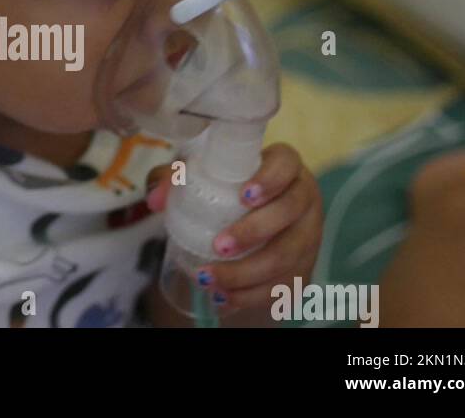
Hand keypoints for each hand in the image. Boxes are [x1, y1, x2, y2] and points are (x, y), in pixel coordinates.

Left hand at [145, 142, 322, 317]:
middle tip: (218, 246)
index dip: (270, 180)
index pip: (286, 165)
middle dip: (253, 233)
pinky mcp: (306, 264)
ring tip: (210, 280)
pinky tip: (225, 299)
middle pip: (288, 214)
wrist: (253, 214)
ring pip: (289, 256)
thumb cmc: (226, 186)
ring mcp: (309, 233)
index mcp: (284, 165)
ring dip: (248, 274)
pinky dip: (255, 296)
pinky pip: (288, 285)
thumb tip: (156, 200)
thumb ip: (173, 178)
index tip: (244, 196)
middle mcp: (303, 196)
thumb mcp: (200, 173)